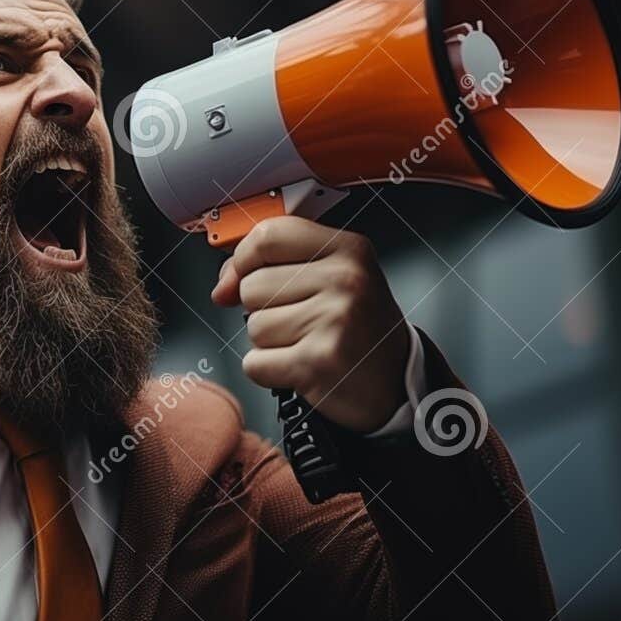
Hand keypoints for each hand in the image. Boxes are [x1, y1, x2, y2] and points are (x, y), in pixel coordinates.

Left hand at [211, 216, 410, 433]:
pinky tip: (303, 366)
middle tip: (305, 321)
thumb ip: (272, 267)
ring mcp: (333, 321)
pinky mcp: (317, 362)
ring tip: (309, 343)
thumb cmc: (360, 329)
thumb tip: (222, 287)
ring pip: (253, 326)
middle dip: (265, 309)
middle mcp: (344, 280)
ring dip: (271, 343)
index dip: (244, 259)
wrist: (397, 383)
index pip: (268, 236)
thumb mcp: (331, 279)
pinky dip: (270, 371)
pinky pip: (255, 363)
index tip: (247, 275)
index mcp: (348, 250)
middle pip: (252, 286)